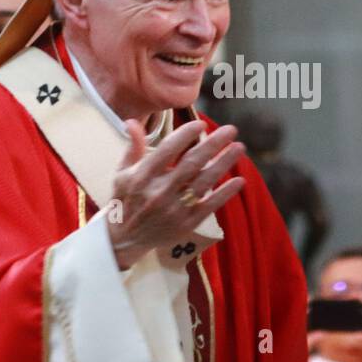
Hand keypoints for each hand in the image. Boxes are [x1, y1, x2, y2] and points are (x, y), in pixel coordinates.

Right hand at [107, 120, 245, 269]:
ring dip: (223, 164)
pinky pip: (209, 206)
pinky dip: (225, 193)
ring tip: (239, 147)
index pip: (167, 150)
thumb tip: (132, 121)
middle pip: (191, 164)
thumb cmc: (124, 199)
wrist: (124, 239)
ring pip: (203, 182)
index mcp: (142, 176)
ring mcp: (174, 209)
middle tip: (231, 130)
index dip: (185, 135)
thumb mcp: (121, 172)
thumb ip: (132, 147)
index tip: (201, 123)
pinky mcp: (186, 224)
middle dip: (213, 144)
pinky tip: (239, 180)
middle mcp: (159, 192)